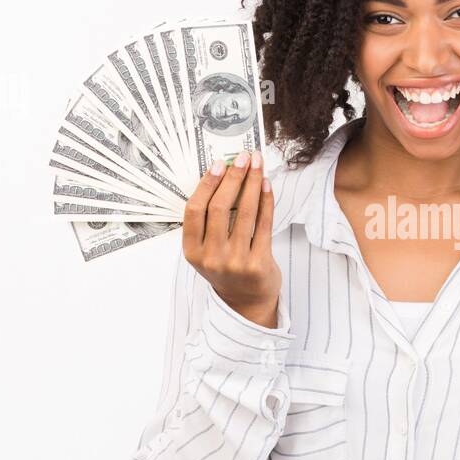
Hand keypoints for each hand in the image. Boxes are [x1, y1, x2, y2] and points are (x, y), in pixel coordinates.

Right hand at [182, 149, 281, 327]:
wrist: (246, 302)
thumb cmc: (226, 268)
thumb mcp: (207, 249)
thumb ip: (209, 221)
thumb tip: (224, 175)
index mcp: (192, 250)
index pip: (194, 210)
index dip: (207, 184)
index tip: (219, 164)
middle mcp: (211, 257)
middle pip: (219, 208)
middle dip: (233, 177)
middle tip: (243, 158)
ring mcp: (234, 262)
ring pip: (244, 213)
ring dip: (252, 183)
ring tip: (258, 165)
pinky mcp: (258, 263)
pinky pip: (263, 224)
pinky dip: (266, 201)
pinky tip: (267, 185)